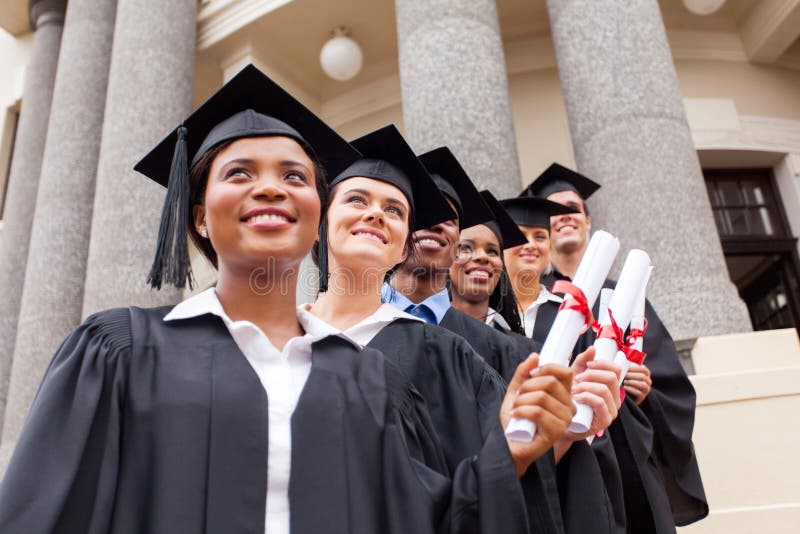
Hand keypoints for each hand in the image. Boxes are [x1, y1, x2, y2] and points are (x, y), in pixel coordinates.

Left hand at [501, 354, 574, 475]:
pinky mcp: (556, 432)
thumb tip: (535, 356)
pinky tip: (517, 416)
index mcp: (564, 395)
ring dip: (521, 400)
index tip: (530, 376)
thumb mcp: (517, 391)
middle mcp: (569, 407)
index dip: (546, 368)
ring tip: (516, 409)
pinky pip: (538, 412)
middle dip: (528, 386)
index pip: (565, 372)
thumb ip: (524, 373)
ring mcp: (565, 420)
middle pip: (551, 382)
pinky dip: (522, 411)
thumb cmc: (516, 419)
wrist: (510, 444)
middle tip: (518, 397)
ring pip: (542, 397)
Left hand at [565, 347, 620, 439]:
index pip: (616, 369)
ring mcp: (612, 411)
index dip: (602, 363)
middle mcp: (615, 398)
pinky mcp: (605, 421)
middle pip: (611, 377)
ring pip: (604, 389)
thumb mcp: (574, 377)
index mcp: (611, 387)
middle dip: (591, 374)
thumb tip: (592, 349)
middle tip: (577, 380)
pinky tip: (576, 398)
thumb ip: (582, 363)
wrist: (561, 424)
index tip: (587, 365)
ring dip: (585, 386)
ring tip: (574, 390)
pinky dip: (586, 396)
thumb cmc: (569, 400)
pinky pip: (600, 402)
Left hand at [623, 364, 651, 404]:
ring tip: (624, 381)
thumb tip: (621, 361)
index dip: (635, 368)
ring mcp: (646, 390)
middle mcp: (648, 381)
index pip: (643, 369)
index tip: (627, 368)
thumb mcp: (628, 373)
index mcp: (645, 373)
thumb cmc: (626, 381)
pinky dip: (631, 389)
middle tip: (624, 375)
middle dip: (632, 375)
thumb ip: (627, 368)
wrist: (627, 395)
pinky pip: (639, 393)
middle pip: (643, 377)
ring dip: (632, 382)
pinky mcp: (642, 397)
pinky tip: (625, 387)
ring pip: (643, 384)